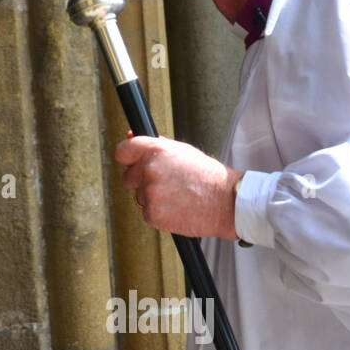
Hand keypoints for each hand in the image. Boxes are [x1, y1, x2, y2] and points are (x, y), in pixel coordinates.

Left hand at [114, 135, 241, 238]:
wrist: (226, 201)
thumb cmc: (207, 176)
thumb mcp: (182, 152)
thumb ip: (155, 146)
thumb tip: (130, 135)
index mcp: (156, 150)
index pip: (123, 151)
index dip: (127, 159)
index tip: (132, 164)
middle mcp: (149, 169)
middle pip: (128, 179)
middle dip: (142, 183)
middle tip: (167, 185)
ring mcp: (150, 193)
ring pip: (140, 197)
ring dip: (154, 199)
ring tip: (178, 197)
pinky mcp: (152, 214)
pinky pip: (147, 214)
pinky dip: (160, 214)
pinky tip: (178, 209)